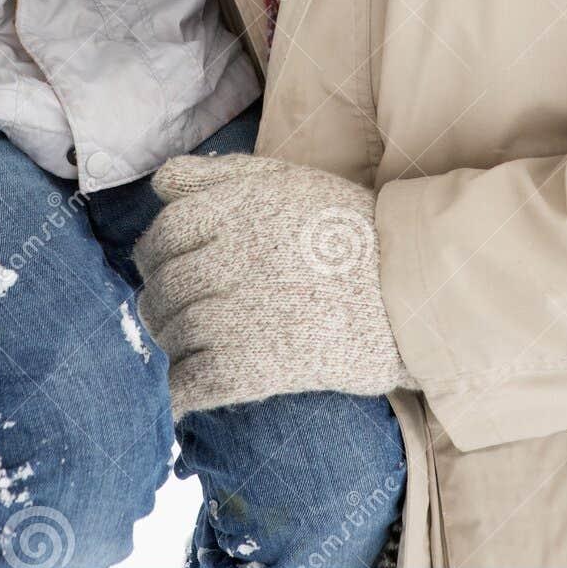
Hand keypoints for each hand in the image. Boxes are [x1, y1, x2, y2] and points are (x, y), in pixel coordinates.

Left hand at [134, 153, 412, 419]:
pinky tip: (178, 393)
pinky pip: (196, 381)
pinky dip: (177, 390)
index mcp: (242, 207)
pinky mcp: (262, 365)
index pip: (166, 228)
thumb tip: (161, 185)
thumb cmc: (349, 231)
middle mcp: (237, 255)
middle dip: (157, 299)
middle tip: (164, 310)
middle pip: (165, 282)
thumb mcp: (288, 180)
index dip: (152, 250)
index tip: (156, 265)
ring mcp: (247, 313)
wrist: (413, 292)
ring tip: (178, 345)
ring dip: (167, 342)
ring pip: (174, 331)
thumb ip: (220, 175)